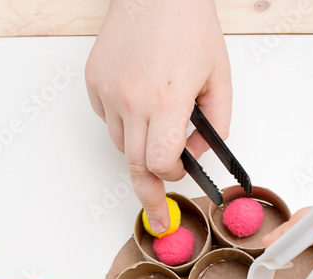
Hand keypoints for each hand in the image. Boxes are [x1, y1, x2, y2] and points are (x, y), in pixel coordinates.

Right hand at [86, 0, 230, 232]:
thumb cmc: (191, 28)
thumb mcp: (220, 81)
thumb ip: (215, 126)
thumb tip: (199, 155)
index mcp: (166, 102)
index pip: (160, 163)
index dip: (171, 178)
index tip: (178, 180)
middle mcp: (130, 99)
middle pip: (134, 165)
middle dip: (149, 191)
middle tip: (158, 216)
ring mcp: (107, 89)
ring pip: (120, 143)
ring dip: (139, 148)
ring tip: (158, 129)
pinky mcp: (93, 79)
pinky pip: (107, 117)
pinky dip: (124, 121)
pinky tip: (141, 101)